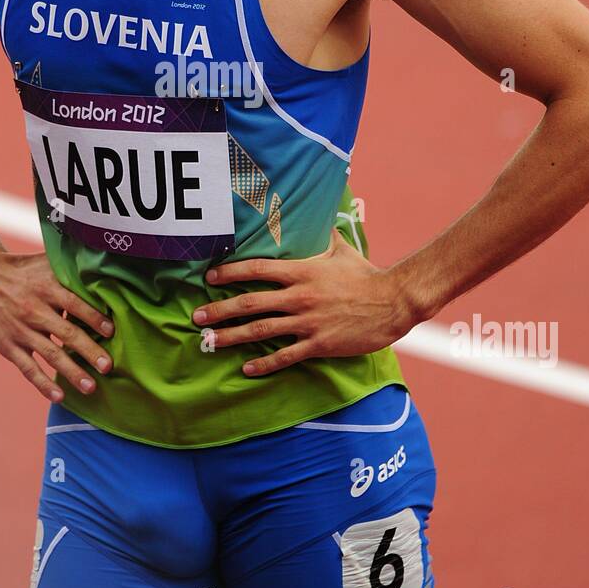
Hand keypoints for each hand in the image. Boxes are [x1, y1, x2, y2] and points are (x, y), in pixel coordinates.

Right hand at [0, 249, 113, 401]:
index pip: (74, 304)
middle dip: (89, 351)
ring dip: (71, 372)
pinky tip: (59, 396)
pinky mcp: (8, 345)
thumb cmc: (20, 269)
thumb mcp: (44, 261)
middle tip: (109, 366)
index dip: (94, 317)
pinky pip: (28, 368)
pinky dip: (43, 383)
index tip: (112, 331)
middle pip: (67, 333)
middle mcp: (34, 310)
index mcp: (46, 287)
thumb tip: (102, 261)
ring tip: (90, 387)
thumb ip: (70, 266)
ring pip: (50, 354)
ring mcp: (20, 330)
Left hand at [192, 229, 412, 376]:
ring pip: (260, 331)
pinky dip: (264, 364)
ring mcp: (308, 322)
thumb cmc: (366, 275)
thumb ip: (322, 237)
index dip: (229, 273)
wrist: (393, 302)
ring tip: (209, 342)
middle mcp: (299, 296)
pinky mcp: (319, 344)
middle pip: (250, 303)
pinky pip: (285, 356)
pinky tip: (246, 369)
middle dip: (219, 310)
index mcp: (302, 271)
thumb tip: (316, 218)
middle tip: (196, 317)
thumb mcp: (341, 250)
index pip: (257, 269)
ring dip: (231, 337)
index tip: (209, 278)